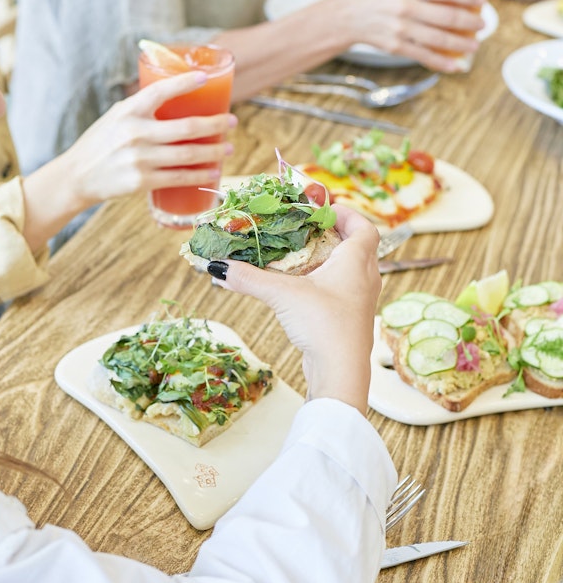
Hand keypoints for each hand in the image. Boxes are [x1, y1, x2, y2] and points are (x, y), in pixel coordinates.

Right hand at [62, 72, 236, 209]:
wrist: (77, 176)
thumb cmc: (101, 142)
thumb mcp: (116, 117)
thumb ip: (142, 108)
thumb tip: (178, 98)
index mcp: (129, 110)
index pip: (161, 90)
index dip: (185, 82)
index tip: (206, 78)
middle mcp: (135, 132)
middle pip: (186, 127)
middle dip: (215, 124)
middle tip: (232, 122)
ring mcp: (139, 158)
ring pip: (188, 154)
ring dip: (214, 151)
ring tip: (229, 148)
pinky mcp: (141, 180)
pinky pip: (179, 177)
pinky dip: (200, 175)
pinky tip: (213, 172)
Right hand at [211, 207, 380, 413]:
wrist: (340, 373)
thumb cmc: (324, 325)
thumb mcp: (283, 295)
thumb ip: (250, 278)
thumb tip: (218, 266)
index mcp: (357, 262)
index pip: (363, 227)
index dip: (347, 214)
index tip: (323, 209)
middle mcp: (365, 278)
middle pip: (355, 246)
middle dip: (330, 235)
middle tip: (304, 230)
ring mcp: (359, 301)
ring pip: (347, 270)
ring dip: (326, 260)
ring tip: (299, 256)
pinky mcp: (349, 320)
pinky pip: (339, 290)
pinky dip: (322, 282)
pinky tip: (300, 288)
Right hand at [341, 0, 485, 72]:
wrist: (347, 17)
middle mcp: (406, 7)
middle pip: (447, 16)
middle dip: (470, 22)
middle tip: (482, 24)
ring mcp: (401, 29)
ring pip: (439, 39)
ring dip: (461, 44)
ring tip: (474, 45)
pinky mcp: (397, 47)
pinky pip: (424, 56)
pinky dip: (442, 62)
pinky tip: (456, 65)